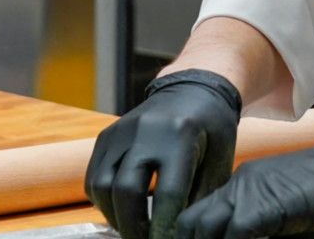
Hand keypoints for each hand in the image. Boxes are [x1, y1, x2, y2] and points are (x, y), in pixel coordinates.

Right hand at [86, 70, 241, 238]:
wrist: (192, 89)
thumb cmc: (213, 129)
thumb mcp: (220, 159)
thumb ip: (202, 197)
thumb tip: (183, 232)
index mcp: (180, 135)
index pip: (167, 192)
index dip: (164, 226)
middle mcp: (145, 131)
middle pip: (126, 190)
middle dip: (134, 227)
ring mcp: (121, 131)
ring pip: (102, 186)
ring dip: (115, 217)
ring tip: (132, 231)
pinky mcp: (107, 136)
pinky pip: (93, 177)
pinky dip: (104, 202)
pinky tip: (122, 212)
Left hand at [175, 98, 313, 238]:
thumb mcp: (298, 222)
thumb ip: (269, 231)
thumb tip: (238, 233)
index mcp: (244, 189)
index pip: (195, 220)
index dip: (183, 238)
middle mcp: (241, 186)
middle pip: (188, 224)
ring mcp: (254, 192)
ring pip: (202, 229)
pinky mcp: (273, 204)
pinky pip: (236, 233)